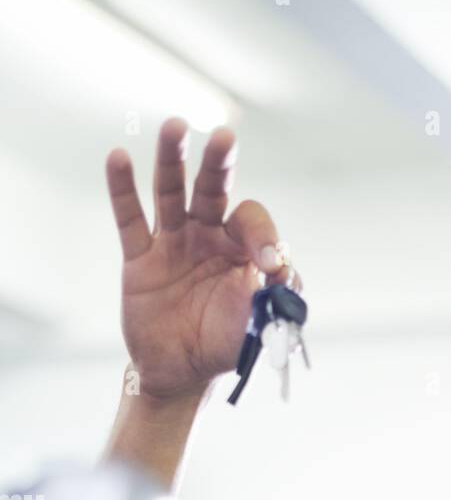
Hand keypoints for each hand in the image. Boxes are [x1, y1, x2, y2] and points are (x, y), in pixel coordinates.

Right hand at [106, 117, 303, 399]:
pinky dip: (122, 189)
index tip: (268, 263)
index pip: (251, 220)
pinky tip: (118, 158)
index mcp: (240, 248)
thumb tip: (282, 266)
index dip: (262, 235)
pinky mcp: (140, 259)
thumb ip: (276, 293)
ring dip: (172, 159)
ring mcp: (172, 243)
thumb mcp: (260, 323)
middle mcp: (207, 236)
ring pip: (170, 192)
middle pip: (212, 188)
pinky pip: (130, 220)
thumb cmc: (225, 343)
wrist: (184, 372)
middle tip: (225, 137)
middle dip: (218, 164)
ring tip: (175, 127)